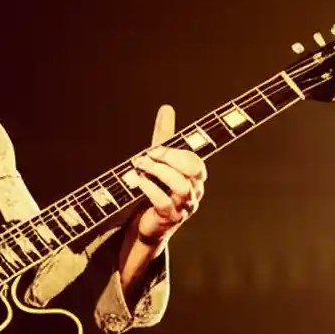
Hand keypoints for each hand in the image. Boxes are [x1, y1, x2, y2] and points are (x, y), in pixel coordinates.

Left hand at [130, 104, 206, 245]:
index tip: (155, 148)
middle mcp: (194, 192)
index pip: (196, 162)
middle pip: (192, 170)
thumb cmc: (157, 189)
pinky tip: (138, 181)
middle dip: (169, 158)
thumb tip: (167, 108)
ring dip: (159, 172)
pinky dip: (149, 189)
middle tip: (146, 156)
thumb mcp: (160, 162)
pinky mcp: (169, 219)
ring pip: (180, 186)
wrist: (149, 225)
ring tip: (141, 166)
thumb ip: (164, 137)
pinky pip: (163, 202)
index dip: (176, 153)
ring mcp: (184, 207)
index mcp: (195, 178)